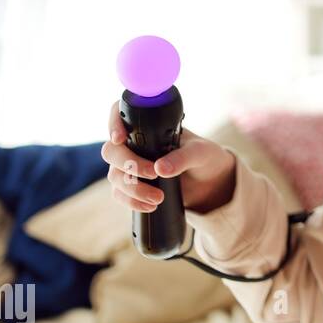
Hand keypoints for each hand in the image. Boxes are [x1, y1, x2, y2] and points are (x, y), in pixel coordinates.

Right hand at [102, 101, 236, 214]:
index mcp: (150, 129)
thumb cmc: (205, 157)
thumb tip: (160, 169)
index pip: (121, 115)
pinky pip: (120, 194)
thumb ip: (183, 157)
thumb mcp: (200, 153)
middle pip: (111, 151)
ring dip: (133, 188)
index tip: (119, 138)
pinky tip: (149, 206)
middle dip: (128, 164)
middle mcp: (135, 146)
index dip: (113, 123)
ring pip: (114, 175)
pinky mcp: (133, 187)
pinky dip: (132, 202)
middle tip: (153, 173)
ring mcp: (131, 166)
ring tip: (158, 198)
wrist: (211, 181)